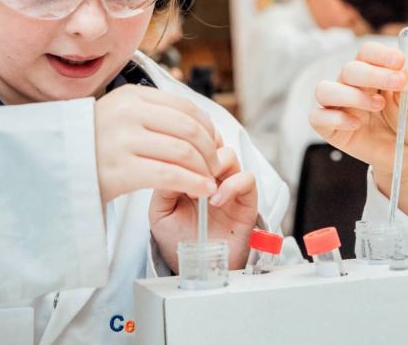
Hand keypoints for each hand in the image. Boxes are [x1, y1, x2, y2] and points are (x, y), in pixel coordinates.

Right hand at [94, 85, 219, 204]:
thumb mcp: (120, 114)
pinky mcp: (121, 171)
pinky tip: (201, 190)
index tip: (215, 143)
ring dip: (205, 168)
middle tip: (216, 165)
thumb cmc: (94, 145)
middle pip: (189, 129)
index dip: (208, 127)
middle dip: (210, 150)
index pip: (185, 107)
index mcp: (131, 96)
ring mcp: (123, 141)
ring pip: (183, 152)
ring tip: (209, 180)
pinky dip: (193, 183)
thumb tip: (200, 124)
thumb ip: (154, 113)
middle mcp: (128, 113)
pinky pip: (170, 175)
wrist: (54, 168)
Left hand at [149, 144, 258, 270]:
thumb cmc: (178, 239)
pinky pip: (247, 178)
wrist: (196, 266)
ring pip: (229, 154)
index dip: (184, 144)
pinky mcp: (246, 198)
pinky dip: (233, 185)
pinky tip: (216, 200)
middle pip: (210, 140)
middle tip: (188, 171)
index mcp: (190, 170)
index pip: (191, 141)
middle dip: (198, 152)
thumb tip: (172, 162)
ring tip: (201, 190)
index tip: (172, 161)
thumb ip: (163, 186)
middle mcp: (211, 173)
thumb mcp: (160, 212)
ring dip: (215, 166)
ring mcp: (229, 183)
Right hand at [311, 42, 407, 190]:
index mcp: (374, 72)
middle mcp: (353, 86)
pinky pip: (318, 118)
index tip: (400, 61)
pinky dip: (335, 119)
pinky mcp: (332, 129)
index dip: (380, 54)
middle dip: (373, 74)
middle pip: (349, 69)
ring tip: (377, 105)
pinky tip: (356, 125)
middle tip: (397, 83)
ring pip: (324, 90)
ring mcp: (340, 106)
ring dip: (350, 95)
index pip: (367, 53)